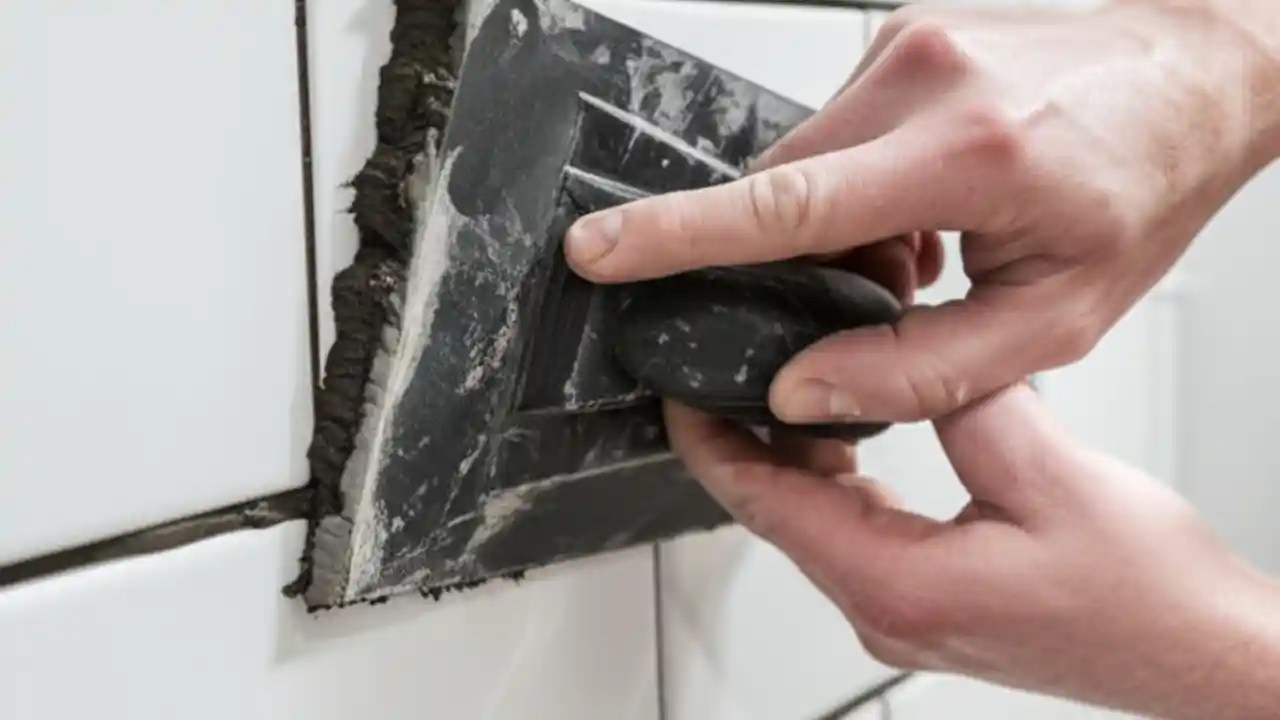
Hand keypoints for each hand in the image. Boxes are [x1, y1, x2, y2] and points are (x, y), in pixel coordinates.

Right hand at [566, 0, 1279, 422]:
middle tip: (888, 281)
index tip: (597, 250)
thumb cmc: (1142, 185)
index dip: (673, 235)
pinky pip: (835, 123)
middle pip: (779, 185)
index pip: (781, 207)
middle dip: (795, 253)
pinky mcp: (903, 31)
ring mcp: (907, 42)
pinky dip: (859, 175)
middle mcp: (923, 79)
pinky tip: (928, 195)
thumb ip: (918, 369)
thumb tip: (804, 390)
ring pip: (804, 157)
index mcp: (965, 155)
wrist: (1194, 72)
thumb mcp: (1054, 317)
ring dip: (836, 215)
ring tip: (925, 239)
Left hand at [666, 389, 1279, 718]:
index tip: (678, 390)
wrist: (1198, 651)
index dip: (708, 442)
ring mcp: (903, 609)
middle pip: (775, 513)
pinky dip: (835, 477)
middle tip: (717, 366)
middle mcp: (885, 609)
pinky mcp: (928, 597)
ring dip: (788, 455)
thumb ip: (965, 404)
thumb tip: (912, 354)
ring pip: (812, 521)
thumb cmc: (1146, 597)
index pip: (763, 505)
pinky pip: (854, 529)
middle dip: (738, 438)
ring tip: (771, 382)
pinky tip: (844, 432)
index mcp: (896, 585)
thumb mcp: (1050, 476)